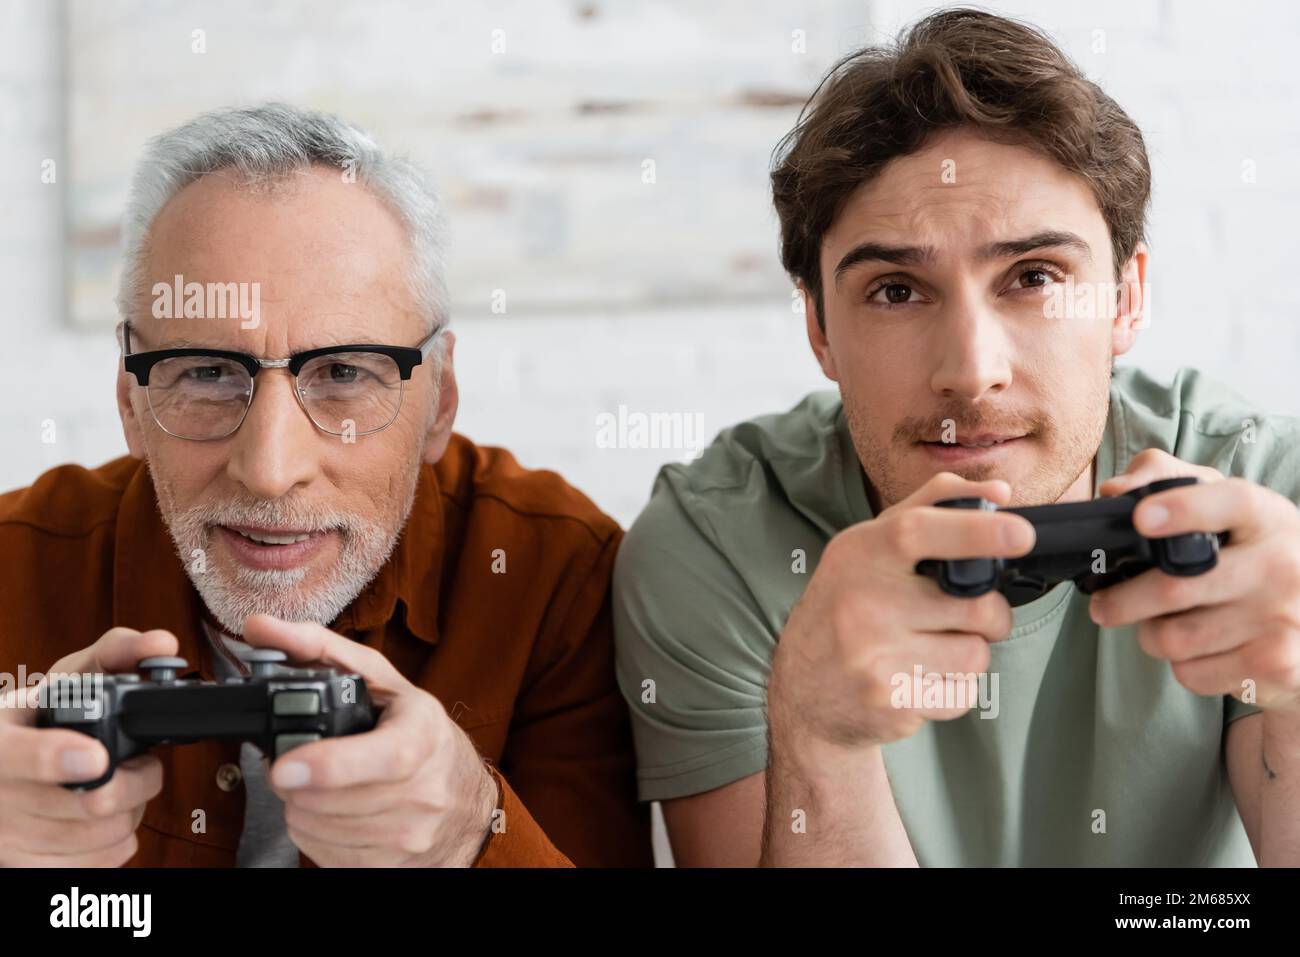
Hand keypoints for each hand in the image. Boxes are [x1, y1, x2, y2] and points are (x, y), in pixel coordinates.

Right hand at [0, 627, 174, 865]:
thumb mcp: (61, 680)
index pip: (16, 756)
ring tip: (123, 785)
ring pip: (105, 835)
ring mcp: (10, 840)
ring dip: (133, 809)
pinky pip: (101, 862)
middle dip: (139, 778)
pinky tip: (107, 816)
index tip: (96, 756)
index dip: (58, 758)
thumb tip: (161, 644)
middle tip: (139, 761)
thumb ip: (112, 655)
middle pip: (92, 802)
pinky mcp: (29, 869)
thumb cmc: (35, 723)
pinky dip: (120, 838)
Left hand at [242, 615, 499, 866]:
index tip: (285, 768)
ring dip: (302, 804)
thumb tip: (260, 627)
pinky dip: (314, 831)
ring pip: (319, 826)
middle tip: (300, 761)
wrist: (465, 800)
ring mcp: (409, 834)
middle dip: (298, 780)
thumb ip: (317, 649)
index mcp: (423, 735)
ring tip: (320, 783)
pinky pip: (323, 852)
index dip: (328, 766)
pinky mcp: (389, 866)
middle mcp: (424, 791)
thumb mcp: (378, 680)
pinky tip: (332, 809)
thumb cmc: (417, 731)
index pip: (383, 759)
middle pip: (331, 799)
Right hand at [768, 472, 1035, 755]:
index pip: (919, 531)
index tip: (1020, 535)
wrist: (801, 691)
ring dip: (967, 654)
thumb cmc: (845, 607)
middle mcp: (863, 603)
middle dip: (989, 615)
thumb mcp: (868, 548)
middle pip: (976, 606)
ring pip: (975, 654)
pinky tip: (917, 680)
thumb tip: (1001, 493)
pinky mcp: (891, 702)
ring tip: (928, 650)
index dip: (977, 531)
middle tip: (961, 616)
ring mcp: (874, 656)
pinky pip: (961, 694)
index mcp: (860, 554)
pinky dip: (952, 690)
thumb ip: (930, 509)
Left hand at [1091, 448, 1299, 712]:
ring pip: (1175, 637)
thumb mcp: (1224, 510)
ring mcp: (1282, 619)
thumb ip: (1167, 480)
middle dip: (1122, 601)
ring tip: (1160, 625)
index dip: (1183, 509)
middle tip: (1104, 605)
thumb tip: (1114, 491)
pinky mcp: (1276, 666)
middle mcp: (1282, 566)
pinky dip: (1182, 665)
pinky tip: (1200, 650)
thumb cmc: (1253, 556)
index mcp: (1269, 519)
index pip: (1232, 503)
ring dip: (1151, 635)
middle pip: (1177, 587)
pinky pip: (1192, 673)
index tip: (1140, 517)